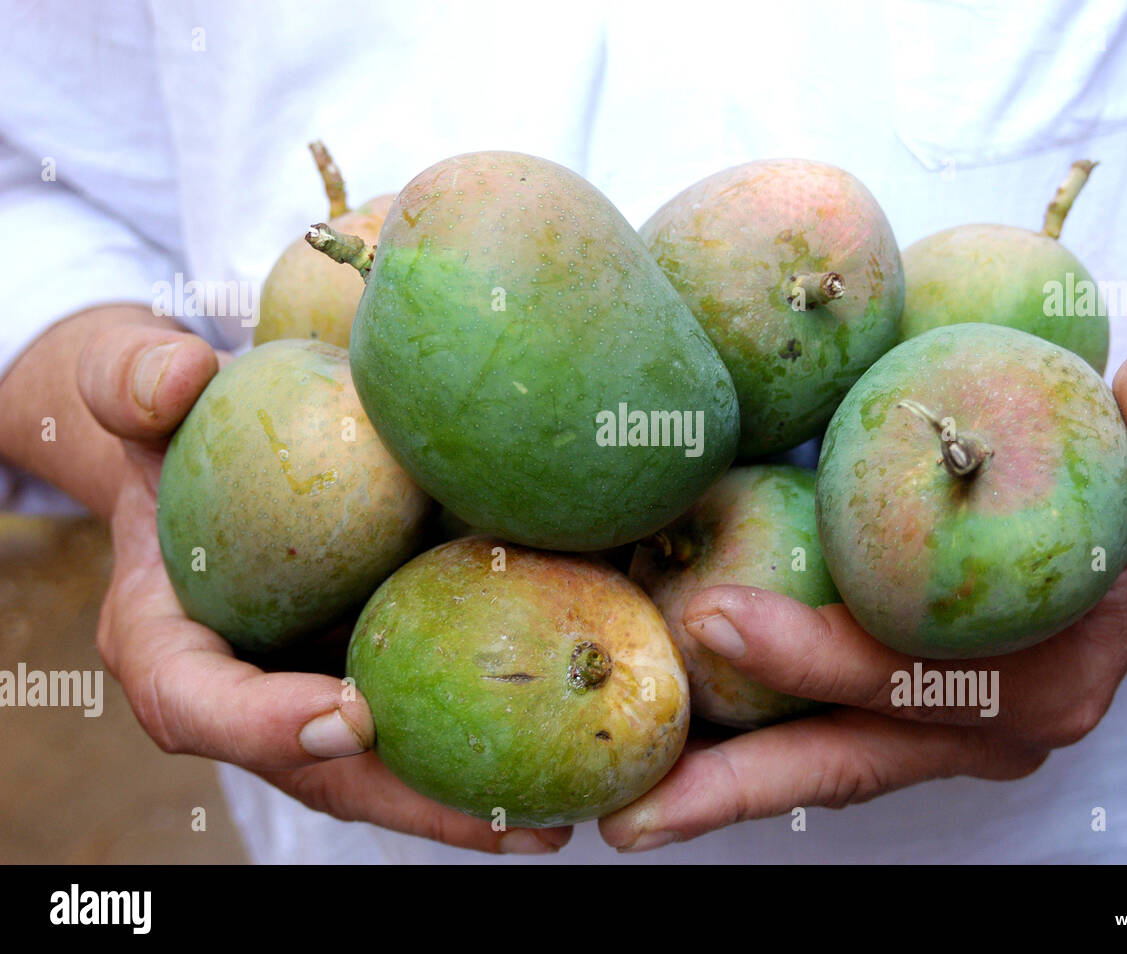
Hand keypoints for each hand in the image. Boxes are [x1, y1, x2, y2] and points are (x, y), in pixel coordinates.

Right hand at [80, 322, 569, 854]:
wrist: (200, 442)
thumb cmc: (164, 417)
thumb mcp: (128, 383)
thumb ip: (132, 379)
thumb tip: (181, 379)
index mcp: (168, 639)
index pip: (198, 703)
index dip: (265, 726)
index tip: (351, 718)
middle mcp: (245, 687)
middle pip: (316, 768)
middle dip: (405, 801)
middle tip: (504, 824)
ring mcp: (308, 686)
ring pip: (380, 764)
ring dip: (461, 801)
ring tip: (556, 820)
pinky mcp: (365, 666)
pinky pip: (423, 712)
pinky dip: (484, 739)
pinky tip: (569, 745)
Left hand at [599, 349, 1126, 851]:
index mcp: (1044, 682)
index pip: (914, 681)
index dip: (815, 656)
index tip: (713, 614)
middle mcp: (985, 727)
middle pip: (846, 760)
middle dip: (737, 789)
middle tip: (630, 813)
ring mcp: (938, 726)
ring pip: (818, 757)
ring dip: (720, 777)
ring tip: (619, 795)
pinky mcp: (903, 705)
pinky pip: (815, 724)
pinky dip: (741, 729)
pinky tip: (665, 716)